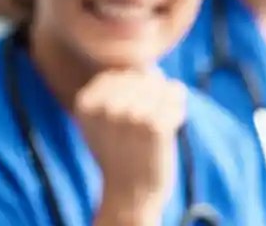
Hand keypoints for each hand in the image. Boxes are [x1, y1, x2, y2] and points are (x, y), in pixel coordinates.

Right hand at [74, 70, 186, 224]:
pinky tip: (170, 130)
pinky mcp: (155, 125)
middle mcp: (106, 106)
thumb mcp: (104, 121)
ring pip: (163, 85)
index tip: (132, 119)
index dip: (134, 92)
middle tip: (148, 125)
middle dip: (153, 95)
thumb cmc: (120, 155)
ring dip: (168, 102)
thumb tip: (154, 70)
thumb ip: (119, 92)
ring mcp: (130, 115)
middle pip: (143, 77)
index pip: (121, 75)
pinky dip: (178, 113)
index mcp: (87, 102)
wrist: (131, 196)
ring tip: (159, 126)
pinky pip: (177, 99)